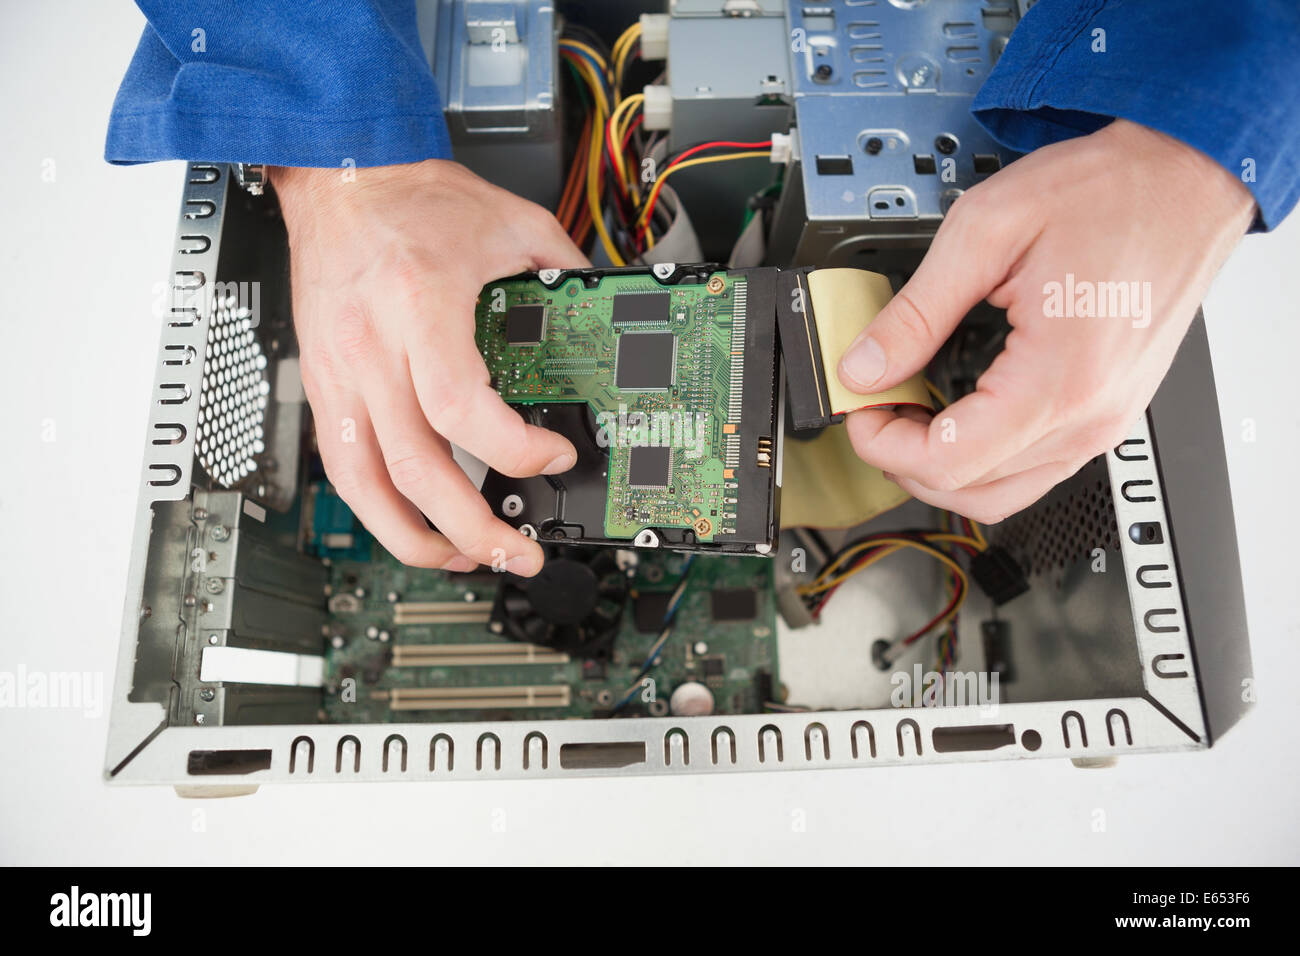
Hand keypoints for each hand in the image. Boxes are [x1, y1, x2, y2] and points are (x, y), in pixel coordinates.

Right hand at [271, 160, 589, 573]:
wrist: (339, 178)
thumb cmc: (413, 197)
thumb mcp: (509, 220)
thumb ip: (564, 269)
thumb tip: (606, 310)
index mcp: (421, 306)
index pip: (460, 406)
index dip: (512, 449)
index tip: (554, 454)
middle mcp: (373, 349)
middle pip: (417, 468)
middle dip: (473, 528)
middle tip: (518, 551)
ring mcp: (340, 375)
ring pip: (369, 486)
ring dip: (419, 539)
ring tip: (467, 560)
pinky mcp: (324, 387)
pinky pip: (343, 468)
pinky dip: (378, 513)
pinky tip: (413, 531)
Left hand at [837, 119, 1255, 523]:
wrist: (1186, 179)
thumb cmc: (1108, 193)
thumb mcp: (986, 231)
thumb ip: (916, 310)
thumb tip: (864, 366)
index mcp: (1061, 379)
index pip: (948, 462)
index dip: (882, 445)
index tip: (858, 407)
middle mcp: (1090, 418)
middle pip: (970, 491)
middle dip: (903, 458)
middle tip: (875, 404)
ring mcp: (1103, 423)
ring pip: (1000, 494)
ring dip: (940, 465)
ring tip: (908, 409)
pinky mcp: (1106, 415)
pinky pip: (1030, 468)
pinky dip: (979, 456)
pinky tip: (952, 409)